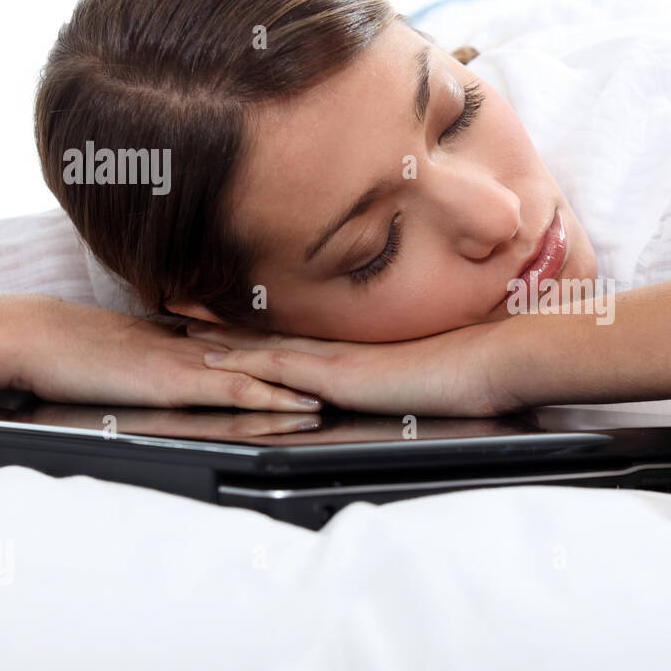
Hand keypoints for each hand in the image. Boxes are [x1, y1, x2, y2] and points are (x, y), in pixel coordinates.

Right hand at [11, 296, 326, 411]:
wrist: (42, 339)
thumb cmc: (84, 348)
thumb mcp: (141, 351)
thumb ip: (174, 355)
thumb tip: (195, 363)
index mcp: (201, 340)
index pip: (263, 345)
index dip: (304, 351)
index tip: (343, 356)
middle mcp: (208, 347)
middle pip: (277, 356)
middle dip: (321, 365)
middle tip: (368, 372)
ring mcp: (196, 364)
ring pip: (267, 374)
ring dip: (310, 385)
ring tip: (353, 394)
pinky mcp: (179, 384)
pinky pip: (234, 392)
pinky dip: (269, 398)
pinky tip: (296, 405)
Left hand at [186, 318, 517, 416]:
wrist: (499, 356)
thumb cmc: (482, 361)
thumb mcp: (436, 363)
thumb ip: (415, 364)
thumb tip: (417, 369)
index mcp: (356, 345)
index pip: (291, 327)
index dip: (249, 313)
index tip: (214, 299)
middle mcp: (340, 346)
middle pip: (264, 326)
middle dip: (216, 314)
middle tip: (170, 294)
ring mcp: (337, 358)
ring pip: (259, 340)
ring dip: (213, 332)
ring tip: (170, 313)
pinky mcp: (339, 375)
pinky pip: (276, 368)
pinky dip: (237, 361)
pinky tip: (204, 360)